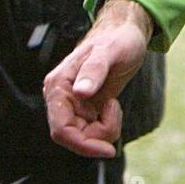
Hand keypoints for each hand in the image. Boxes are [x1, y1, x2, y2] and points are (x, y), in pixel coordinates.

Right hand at [43, 0, 152, 157]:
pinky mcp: (83, 109)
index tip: (108, 149)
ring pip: (82, 137)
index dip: (82, 144)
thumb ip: (95, 70)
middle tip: (116, 111)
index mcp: (59, 85)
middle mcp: (60, 98)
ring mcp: (71, 105)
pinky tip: (112, 106)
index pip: (61, 129)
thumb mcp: (110, 52)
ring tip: (114, 105)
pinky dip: (106, 126)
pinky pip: (91, 131)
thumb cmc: (118, 39)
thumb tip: (80, 92)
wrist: (126, 34)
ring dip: (103, 129)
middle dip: (97, 135)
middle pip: (72, 137)